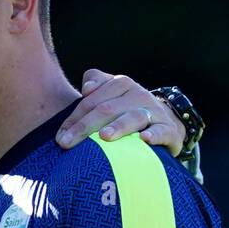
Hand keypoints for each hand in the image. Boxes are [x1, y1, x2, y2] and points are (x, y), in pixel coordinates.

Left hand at [56, 70, 184, 157]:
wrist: (165, 121)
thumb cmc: (128, 110)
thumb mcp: (111, 94)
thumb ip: (96, 84)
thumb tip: (86, 88)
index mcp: (121, 84)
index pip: (92, 101)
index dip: (74, 119)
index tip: (60, 137)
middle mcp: (137, 95)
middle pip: (107, 109)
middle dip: (85, 127)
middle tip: (67, 143)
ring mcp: (153, 112)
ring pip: (134, 118)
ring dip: (119, 127)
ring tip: (104, 137)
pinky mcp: (168, 129)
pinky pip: (161, 132)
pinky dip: (154, 135)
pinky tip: (144, 140)